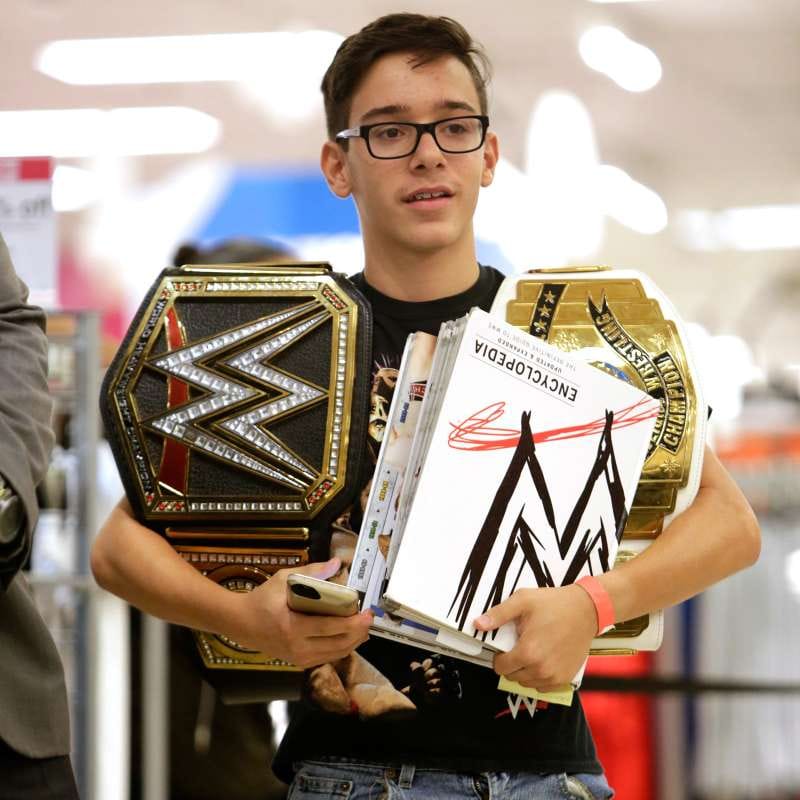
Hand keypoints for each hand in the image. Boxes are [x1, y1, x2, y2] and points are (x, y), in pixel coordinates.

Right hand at [229, 557, 372, 667]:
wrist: (240, 624)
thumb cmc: (262, 600)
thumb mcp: (282, 579)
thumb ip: (311, 572)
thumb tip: (337, 563)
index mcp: (293, 627)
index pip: (330, 629)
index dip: (352, 623)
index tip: (367, 613)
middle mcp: (297, 648)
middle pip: (337, 645)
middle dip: (358, 633)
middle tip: (369, 618)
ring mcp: (298, 658)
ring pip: (335, 654)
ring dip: (353, 642)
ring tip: (364, 627)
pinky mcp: (299, 662)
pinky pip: (327, 657)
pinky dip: (342, 648)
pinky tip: (350, 637)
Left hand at [474, 584, 596, 690]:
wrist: (586, 610)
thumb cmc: (554, 604)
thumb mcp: (522, 601)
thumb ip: (498, 614)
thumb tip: (478, 624)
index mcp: (528, 652)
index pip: (501, 667)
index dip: (499, 657)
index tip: (505, 647)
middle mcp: (541, 669)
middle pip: (513, 676)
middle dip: (511, 663)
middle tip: (520, 646)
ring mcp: (554, 677)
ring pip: (527, 683)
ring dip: (524, 671)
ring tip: (532, 651)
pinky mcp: (565, 679)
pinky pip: (543, 688)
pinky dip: (539, 678)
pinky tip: (542, 661)